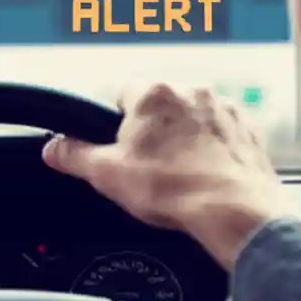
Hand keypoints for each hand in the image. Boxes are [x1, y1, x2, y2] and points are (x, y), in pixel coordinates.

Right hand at [42, 84, 293, 270]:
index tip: (121, 149)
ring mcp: (223, 108)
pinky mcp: (247, 128)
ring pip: (193, 117)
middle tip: (150, 167)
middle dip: (153, 131)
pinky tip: (208, 175)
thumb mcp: (107, 175)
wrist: (234, 210)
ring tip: (182, 174)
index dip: (116, 124)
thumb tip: (53, 147)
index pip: (121, 94)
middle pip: (160, 106)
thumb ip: (75, 156)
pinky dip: (214, 148)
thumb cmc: (172, 188)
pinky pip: (222, 132)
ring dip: (185, 137)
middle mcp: (191, 90)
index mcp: (152, 93)